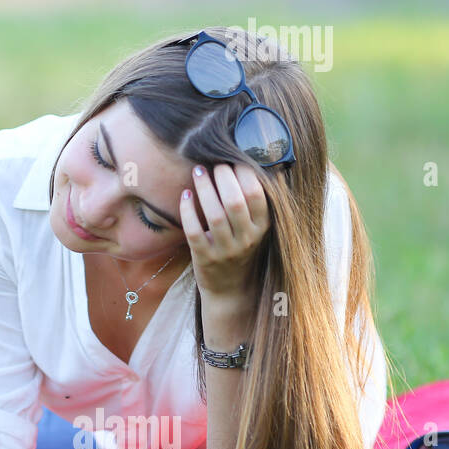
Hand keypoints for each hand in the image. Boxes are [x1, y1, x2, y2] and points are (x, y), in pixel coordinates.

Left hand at [180, 163, 270, 303]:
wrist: (230, 288)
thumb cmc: (241, 248)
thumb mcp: (256, 228)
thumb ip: (254, 202)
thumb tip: (252, 163)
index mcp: (262, 227)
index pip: (257, 195)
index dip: (244, 173)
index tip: (233, 160)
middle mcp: (246, 239)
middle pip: (235, 202)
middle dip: (223, 177)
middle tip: (215, 163)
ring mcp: (225, 250)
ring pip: (214, 215)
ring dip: (204, 188)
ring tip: (198, 171)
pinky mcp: (204, 257)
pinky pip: (193, 231)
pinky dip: (188, 211)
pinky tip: (185, 195)